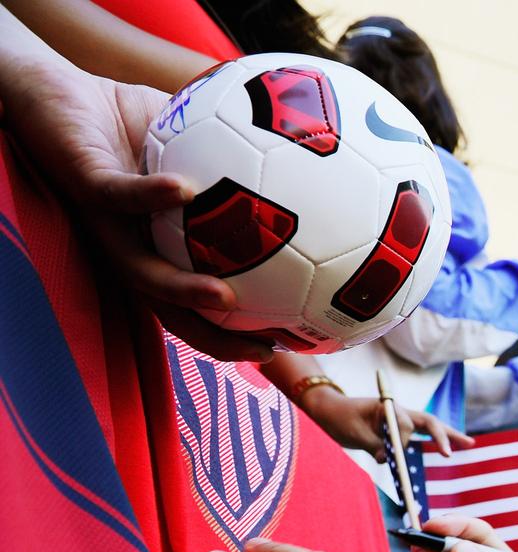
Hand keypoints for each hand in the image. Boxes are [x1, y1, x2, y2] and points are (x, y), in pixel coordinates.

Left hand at [0, 58, 272, 362]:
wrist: (59, 88)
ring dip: (181, 290)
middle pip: (173, 313)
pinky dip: (153, 196)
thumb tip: (312, 158)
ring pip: (141, 272)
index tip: (281, 346)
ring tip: (223, 297)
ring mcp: (107, 223)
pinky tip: (185, 190)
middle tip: (261, 350)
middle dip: (216, 339)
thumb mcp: (200, 141)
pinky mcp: (85, 184)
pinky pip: (121, 196)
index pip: (199, 308)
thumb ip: (245, 155)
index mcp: (161, 249)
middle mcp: (133, 248)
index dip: (234, 335)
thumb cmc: (130, 119)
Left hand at [297, 385, 472, 459]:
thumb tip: (390, 460)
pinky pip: (421, 434)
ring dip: (448, 436)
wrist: (328, 411)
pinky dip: (435, 440)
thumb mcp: (353, 433)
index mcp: (388, 408)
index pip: (406, 424)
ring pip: (430, 426)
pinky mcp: (398, 428)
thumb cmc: (339, 418)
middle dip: (445, 435)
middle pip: (429, 421)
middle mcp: (399, 411)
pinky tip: (448, 449)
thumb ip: (374, 445)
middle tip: (462, 448)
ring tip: (469, 443)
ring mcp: (400, 419)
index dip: (401, 440)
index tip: (390, 454)